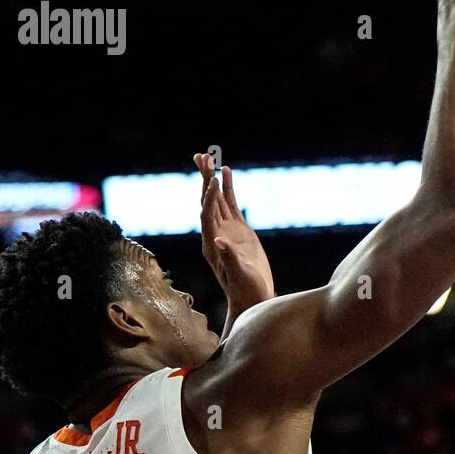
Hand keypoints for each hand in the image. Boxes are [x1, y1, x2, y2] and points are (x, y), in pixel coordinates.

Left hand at [193, 151, 274, 312]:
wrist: (253, 297)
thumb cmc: (245, 289)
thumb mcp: (239, 275)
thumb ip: (229, 258)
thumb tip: (218, 241)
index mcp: (211, 244)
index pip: (207, 214)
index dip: (209, 197)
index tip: (214, 179)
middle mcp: (215, 233)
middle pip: (207, 201)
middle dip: (204, 179)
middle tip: (201, 156)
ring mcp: (226, 229)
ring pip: (217, 199)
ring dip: (212, 179)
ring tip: (209, 157)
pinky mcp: (238, 229)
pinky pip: (230, 204)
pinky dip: (228, 188)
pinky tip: (226, 172)